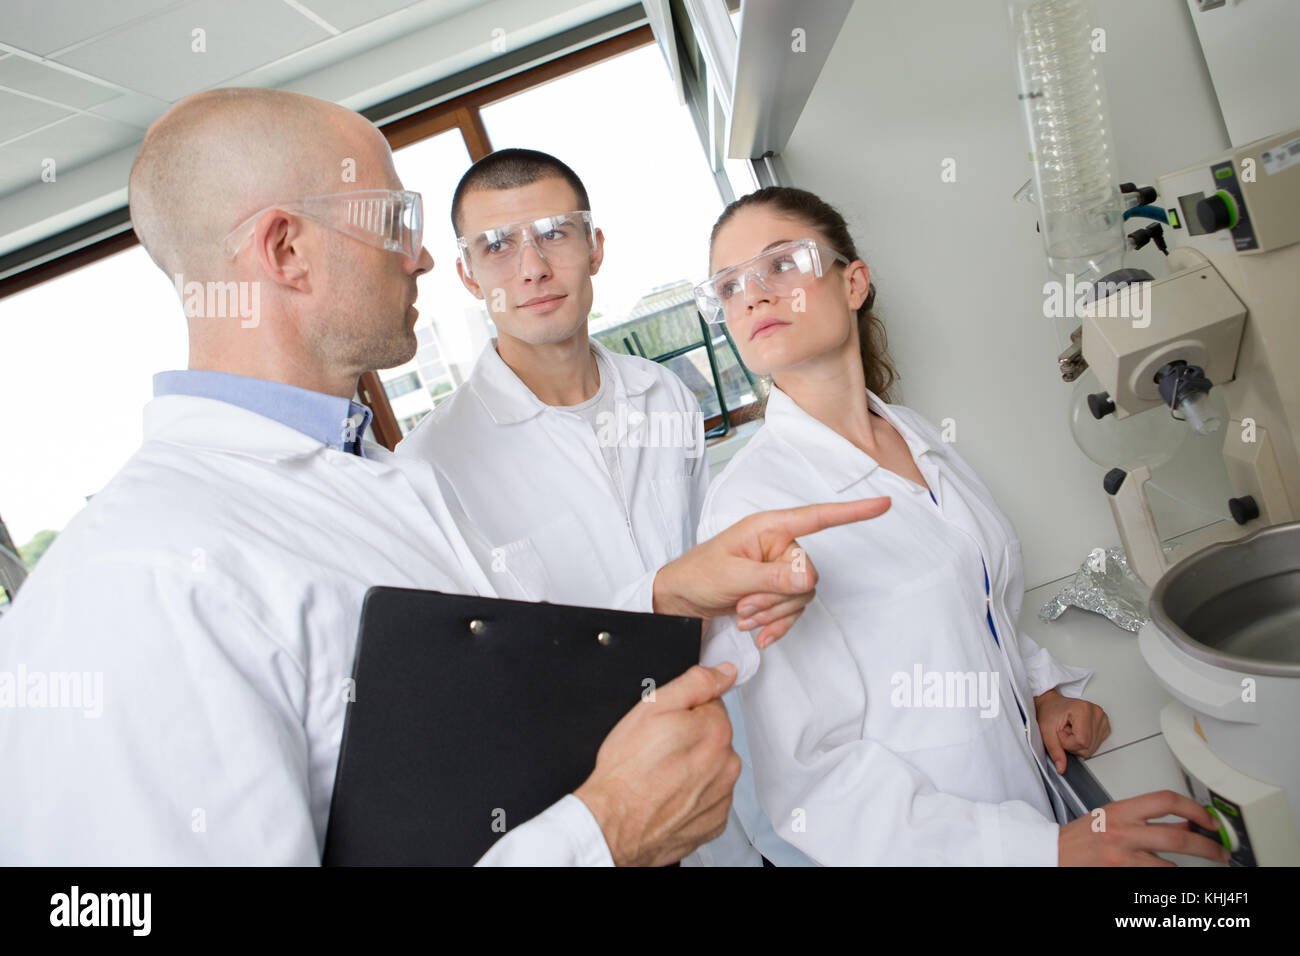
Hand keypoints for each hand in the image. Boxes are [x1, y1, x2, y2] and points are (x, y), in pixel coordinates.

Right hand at [573, 662, 740, 865]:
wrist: (613, 823)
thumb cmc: (626, 768)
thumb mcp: (653, 706)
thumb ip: (695, 683)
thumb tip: (725, 671)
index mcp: (716, 731)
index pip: (712, 706)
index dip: (685, 712)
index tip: (665, 725)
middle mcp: (727, 764)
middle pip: (713, 738)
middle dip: (691, 740)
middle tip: (658, 750)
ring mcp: (722, 797)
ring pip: (712, 769)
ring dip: (693, 769)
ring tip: (660, 776)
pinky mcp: (713, 822)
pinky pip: (708, 799)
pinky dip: (691, 797)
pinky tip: (668, 796)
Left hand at [652, 497, 891, 647]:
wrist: (679, 602)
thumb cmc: (697, 575)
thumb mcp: (732, 576)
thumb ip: (772, 577)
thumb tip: (809, 576)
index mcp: (770, 528)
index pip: (818, 517)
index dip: (852, 512)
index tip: (883, 504)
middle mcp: (779, 545)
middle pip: (809, 575)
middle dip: (779, 598)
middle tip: (745, 606)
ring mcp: (780, 570)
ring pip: (804, 597)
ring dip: (774, 613)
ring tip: (743, 615)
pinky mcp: (777, 592)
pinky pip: (796, 611)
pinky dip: (778, 625)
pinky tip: (759, 634)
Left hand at [1034, 688, 1109, 772]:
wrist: (1051, 703)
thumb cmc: (1048, 712)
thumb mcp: (1046, 731)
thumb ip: (1054, 750)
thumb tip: (1061, 768)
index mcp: (1084, 710)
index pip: (1082, 742)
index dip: (1067, 743)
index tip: (1059, 732)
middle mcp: (1097, 713)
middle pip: (1089, 747)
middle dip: (1072, 745)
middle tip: (1064, 731)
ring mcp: (1102, 718)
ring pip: (1093, 748)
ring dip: (1078, 744)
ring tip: (1070, 730)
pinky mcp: (1104, 724)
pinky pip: (1096, 744)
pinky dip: (1085, 742)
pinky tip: (1078, 731)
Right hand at [1059, 790, 1231, 865]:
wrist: (1055, 854)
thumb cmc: (1081, 836)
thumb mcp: (1112, 817)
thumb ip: (1145, 820)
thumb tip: (1182, 825)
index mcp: (1121, 810)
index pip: (1166, 801)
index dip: (1195, 809)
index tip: (1209, 819)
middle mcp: (1123, 831)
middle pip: (1178, 837)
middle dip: (1207, 846)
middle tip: (1221, 850)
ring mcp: (1124, 855)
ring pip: (1171, 861)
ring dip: (1188, 862)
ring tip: (1200, 861)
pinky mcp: (1123, 872)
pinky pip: (1157, 873)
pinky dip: (1165, 870)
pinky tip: (1166, 868)